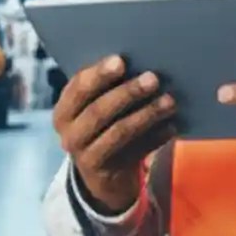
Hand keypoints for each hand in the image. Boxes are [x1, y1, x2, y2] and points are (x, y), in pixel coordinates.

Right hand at [52, 56, 177, 214]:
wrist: (102, 175)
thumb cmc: (104, 125)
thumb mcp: (96, 107)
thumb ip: (108, 88)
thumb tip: (141, 61)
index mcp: (64, 111)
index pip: (78, 88)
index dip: (99, 74)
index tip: (121, 60)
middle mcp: (69, 135)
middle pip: (98, 111)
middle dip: (127, 92)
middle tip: (154, 78)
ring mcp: (85, 157)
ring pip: (119, 132)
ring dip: (147, 114)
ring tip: (170, 101)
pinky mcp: (106, 174)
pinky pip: (134, 153)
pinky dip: (155, 138)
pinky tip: (172, 127)